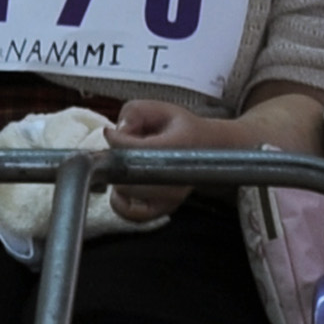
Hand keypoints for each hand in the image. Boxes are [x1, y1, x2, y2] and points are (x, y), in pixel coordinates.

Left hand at [106, 96, 224, 221]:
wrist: (209, 147)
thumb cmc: (180, 127)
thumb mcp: (158, 108)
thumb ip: (134, 113)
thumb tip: (114, 134)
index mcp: (177, 146)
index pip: (134, 149)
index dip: (117, 141)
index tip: (115, 134)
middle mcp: (178, 177)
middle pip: (128, 175)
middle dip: (116, 161)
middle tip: (120, 152)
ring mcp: (172, 197)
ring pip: (128, 195)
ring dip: (117, 180)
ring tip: (127, 168)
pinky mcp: (165, 209)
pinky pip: (133, 215)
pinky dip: (120, 203)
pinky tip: (124, 188)